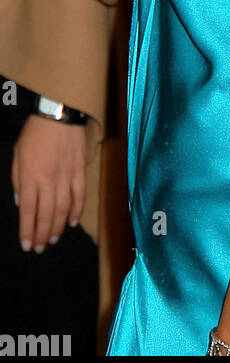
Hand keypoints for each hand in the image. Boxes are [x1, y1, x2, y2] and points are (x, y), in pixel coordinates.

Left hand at [10, 115, 85, 251]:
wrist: (59, 114)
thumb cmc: (34, 134)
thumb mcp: (17, 156)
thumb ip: (18, 181)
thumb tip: (23, 204)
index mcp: (30, 177)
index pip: (28, 211)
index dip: (27, 231)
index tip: (27, 245)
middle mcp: (49, 180)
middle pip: (46, 215)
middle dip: (42, 235)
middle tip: (40, 248)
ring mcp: (66, 176)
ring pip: (63, 209)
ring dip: (57, 227)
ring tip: (53, 240)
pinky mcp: (80, 171)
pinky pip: (79, 195)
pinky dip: (76, 211)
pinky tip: (71, 222)